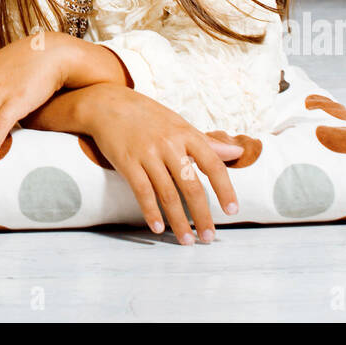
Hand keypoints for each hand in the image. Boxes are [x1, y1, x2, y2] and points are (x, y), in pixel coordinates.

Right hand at [81, 84, 244, 244]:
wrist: (108, 104)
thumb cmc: (147, 115)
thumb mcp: (179, 123)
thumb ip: (207, 142)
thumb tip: (237, 151)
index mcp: (185, 133)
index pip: (213, 164)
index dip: (225, 189)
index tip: (232, 210)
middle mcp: (168, 144)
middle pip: (191, 186)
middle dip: (202, 215)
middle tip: (208, 238)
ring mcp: (147, 154)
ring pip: (167, 194)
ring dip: (179, 221)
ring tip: (186, 240)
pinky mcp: (127, 162)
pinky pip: (142, 192)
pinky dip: (151, 212)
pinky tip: (158, 228)